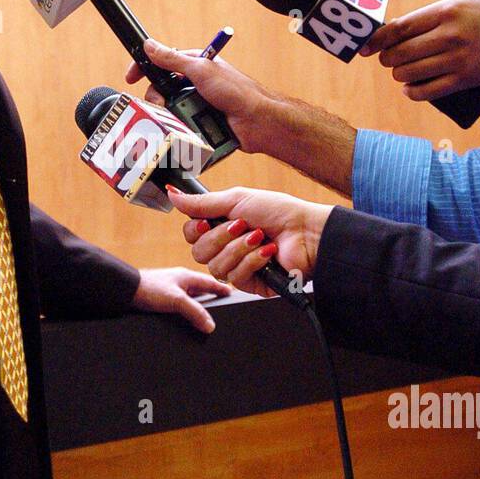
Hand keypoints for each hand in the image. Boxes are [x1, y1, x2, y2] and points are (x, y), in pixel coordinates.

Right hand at [124, 40, 280, 154]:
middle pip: (162, 90)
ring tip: (175, 118)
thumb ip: (173, 59)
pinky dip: (179, 127)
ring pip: (168, 110)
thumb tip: (150, 45)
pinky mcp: (199, 124)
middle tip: (159, 103)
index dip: (145, 68)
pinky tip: (183, 129)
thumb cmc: (237, 92)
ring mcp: (196, 105)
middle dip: (156, 97)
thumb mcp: (201, 70)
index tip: (131, 77)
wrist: (257, 122)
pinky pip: (180, 126)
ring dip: (168, 114)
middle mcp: (194, 85)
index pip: (163, 62)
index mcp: (195, 66)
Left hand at [131, 266, 231, 332]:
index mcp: (186, 276)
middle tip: (223, 308)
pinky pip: (179, 305)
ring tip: (205, 318)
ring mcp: (170, 289)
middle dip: (211, 299)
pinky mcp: (160, 298)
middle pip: (201, 291)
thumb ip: (195, 312)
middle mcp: (179, 281)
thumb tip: (211, 326)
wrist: (124, 290)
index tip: (233, 293)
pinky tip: (185, 320)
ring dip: (197, 307)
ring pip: (189, 299)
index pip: (210, 282)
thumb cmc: (149, 289)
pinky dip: (185, 312)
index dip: (222, 289)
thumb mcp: (176, 301)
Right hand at [164, 185, 332, 296]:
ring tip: (259, 236)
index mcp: (221, 228)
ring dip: (239, 248)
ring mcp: (239, 268)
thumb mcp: (236, 200)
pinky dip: (253, 261)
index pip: (191, 236)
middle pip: (198, 253)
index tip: (206, 222)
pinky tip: (268, 251)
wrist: (307, 231)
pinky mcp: (252, 284)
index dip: (195, 230)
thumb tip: (172, 194)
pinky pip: (236, 278)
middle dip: (220, 238)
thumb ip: (201, 202)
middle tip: (241, 225)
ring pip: (216, 267)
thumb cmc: (278, 212)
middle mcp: (227, 248)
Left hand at [359, 0, 479, 97]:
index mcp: (445, 11)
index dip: (377, 40)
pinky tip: (409, 89)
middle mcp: (450, 34)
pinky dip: (412, 92)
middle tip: (388, 60)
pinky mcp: (465, 79)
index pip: (400, 28)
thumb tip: (390, 31)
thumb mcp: (458, 4)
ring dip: (399, 76)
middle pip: (400, 53)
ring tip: (401, 73)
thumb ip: (427, 16)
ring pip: (409, 73)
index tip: (365, 47)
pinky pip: (426, 91)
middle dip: (388, 60)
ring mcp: (458, 58)